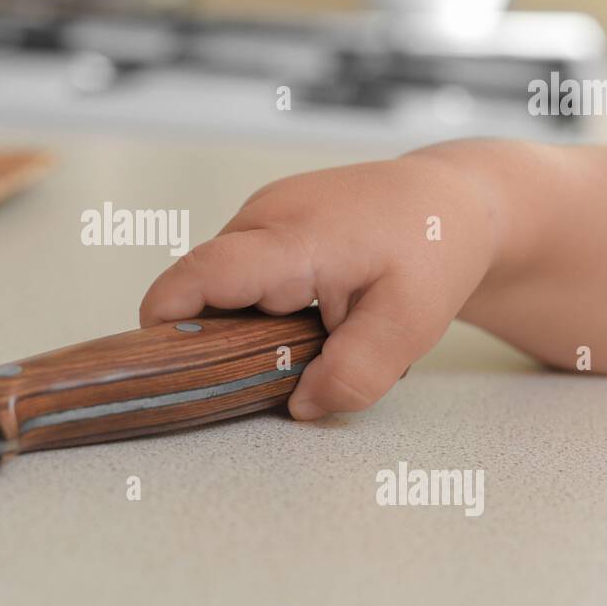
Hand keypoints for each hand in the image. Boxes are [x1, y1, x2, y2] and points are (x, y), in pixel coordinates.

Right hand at [139, 149, 499, 418]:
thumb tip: (300, 406)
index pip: (202, 273)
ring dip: (248, 319)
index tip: (151, 358)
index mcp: (294, 238)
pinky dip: (262, 300)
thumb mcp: (410, 326)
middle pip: (203, 285)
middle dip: (220, 335)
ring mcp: (263, 212)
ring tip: (312, 328)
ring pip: (222, 280)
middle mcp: (265, 216)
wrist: (455, 199)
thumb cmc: (435, 249)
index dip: (167, 316)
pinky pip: (241, 268)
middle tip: (275, 367)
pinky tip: (311, 308)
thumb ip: (354, 375)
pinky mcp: (268, 219)